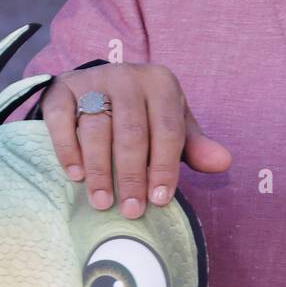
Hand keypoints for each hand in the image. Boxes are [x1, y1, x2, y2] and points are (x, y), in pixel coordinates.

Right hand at [40, 63, 231, 217]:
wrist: (97, 85)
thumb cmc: (144, 114)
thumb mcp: (172, 125)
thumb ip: (195, 146)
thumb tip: (223, 163)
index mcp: (161, 84)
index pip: (167, 130)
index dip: (165, 167)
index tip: (159, 200)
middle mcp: (128, 76)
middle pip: (132, 132)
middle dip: (132, 175)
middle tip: (131, 210)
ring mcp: (93, 80)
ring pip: (97, 128)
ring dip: (99, 169)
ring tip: (102, 201)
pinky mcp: (62, 88)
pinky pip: (62, 119)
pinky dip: (68, 149)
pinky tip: (75, 175)